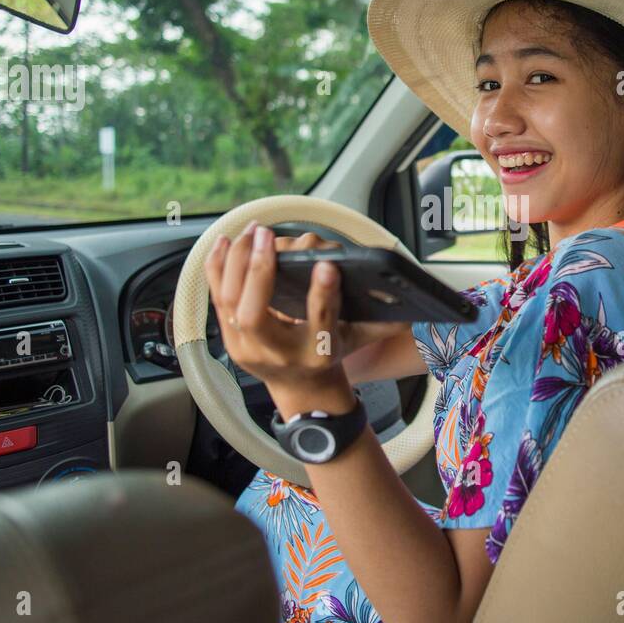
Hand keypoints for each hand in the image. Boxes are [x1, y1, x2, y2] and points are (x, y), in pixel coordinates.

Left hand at [205, 223, 407, 390]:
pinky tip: (224, 243)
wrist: (300, 389)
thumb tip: (406, 306)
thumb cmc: (328, 357)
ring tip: (250, 232)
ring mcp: (244, 347)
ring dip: (236, 262)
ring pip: (229, 302)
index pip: (317, 323)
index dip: (324, 294)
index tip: (328, 264)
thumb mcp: (354, 340)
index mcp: (312, 355)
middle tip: (268, 235)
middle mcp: (274, 355)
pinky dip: (217, 268)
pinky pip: (217, 298)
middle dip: (259, 270)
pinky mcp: (229, 335)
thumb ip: (379, 323)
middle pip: (255, 314)